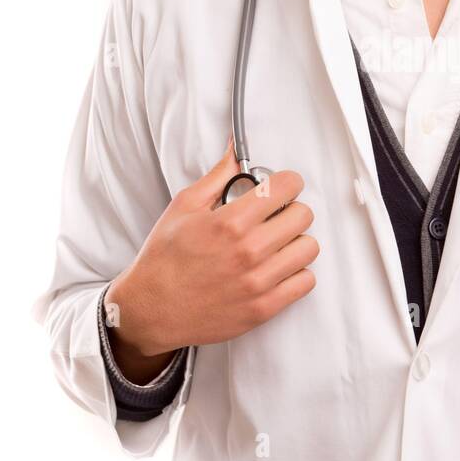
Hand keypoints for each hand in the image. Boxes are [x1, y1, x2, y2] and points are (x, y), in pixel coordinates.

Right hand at [104, 137, 318, 358]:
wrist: (151, 310)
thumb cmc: (164, 259)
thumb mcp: (184, 207)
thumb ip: (218, 176)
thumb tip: (236, 150)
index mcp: (230, 222)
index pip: (287, 186)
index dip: (286, 182)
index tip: (281, 187)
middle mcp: (249, 251)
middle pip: (303, 215)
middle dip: (291, 209)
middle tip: (276, 215)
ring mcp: (259, 282)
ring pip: (308, 248)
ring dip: (296, 241)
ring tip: (276, 243)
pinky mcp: (264, 308)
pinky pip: (306, 281)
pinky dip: (296, 273)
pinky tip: (277, 268)